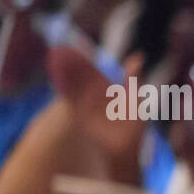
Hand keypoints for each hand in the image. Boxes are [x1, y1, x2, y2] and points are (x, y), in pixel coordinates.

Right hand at [48, 47, 144, 161]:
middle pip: (81, 76)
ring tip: (55, 57)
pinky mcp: (80, 114)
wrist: (126, 148)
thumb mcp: (136, 97)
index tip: (75, 45)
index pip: (93, 71)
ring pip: (74, 85)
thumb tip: (138, 56)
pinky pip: (71, 98)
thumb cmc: (134, 126)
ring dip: (65, 72)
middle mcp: (95, 96)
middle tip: (61, 48)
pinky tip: (57, 75)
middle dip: (71, 63)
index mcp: (108, 90)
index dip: (85, 59)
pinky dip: (64, 87)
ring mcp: (86, 105)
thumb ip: (133, 77)